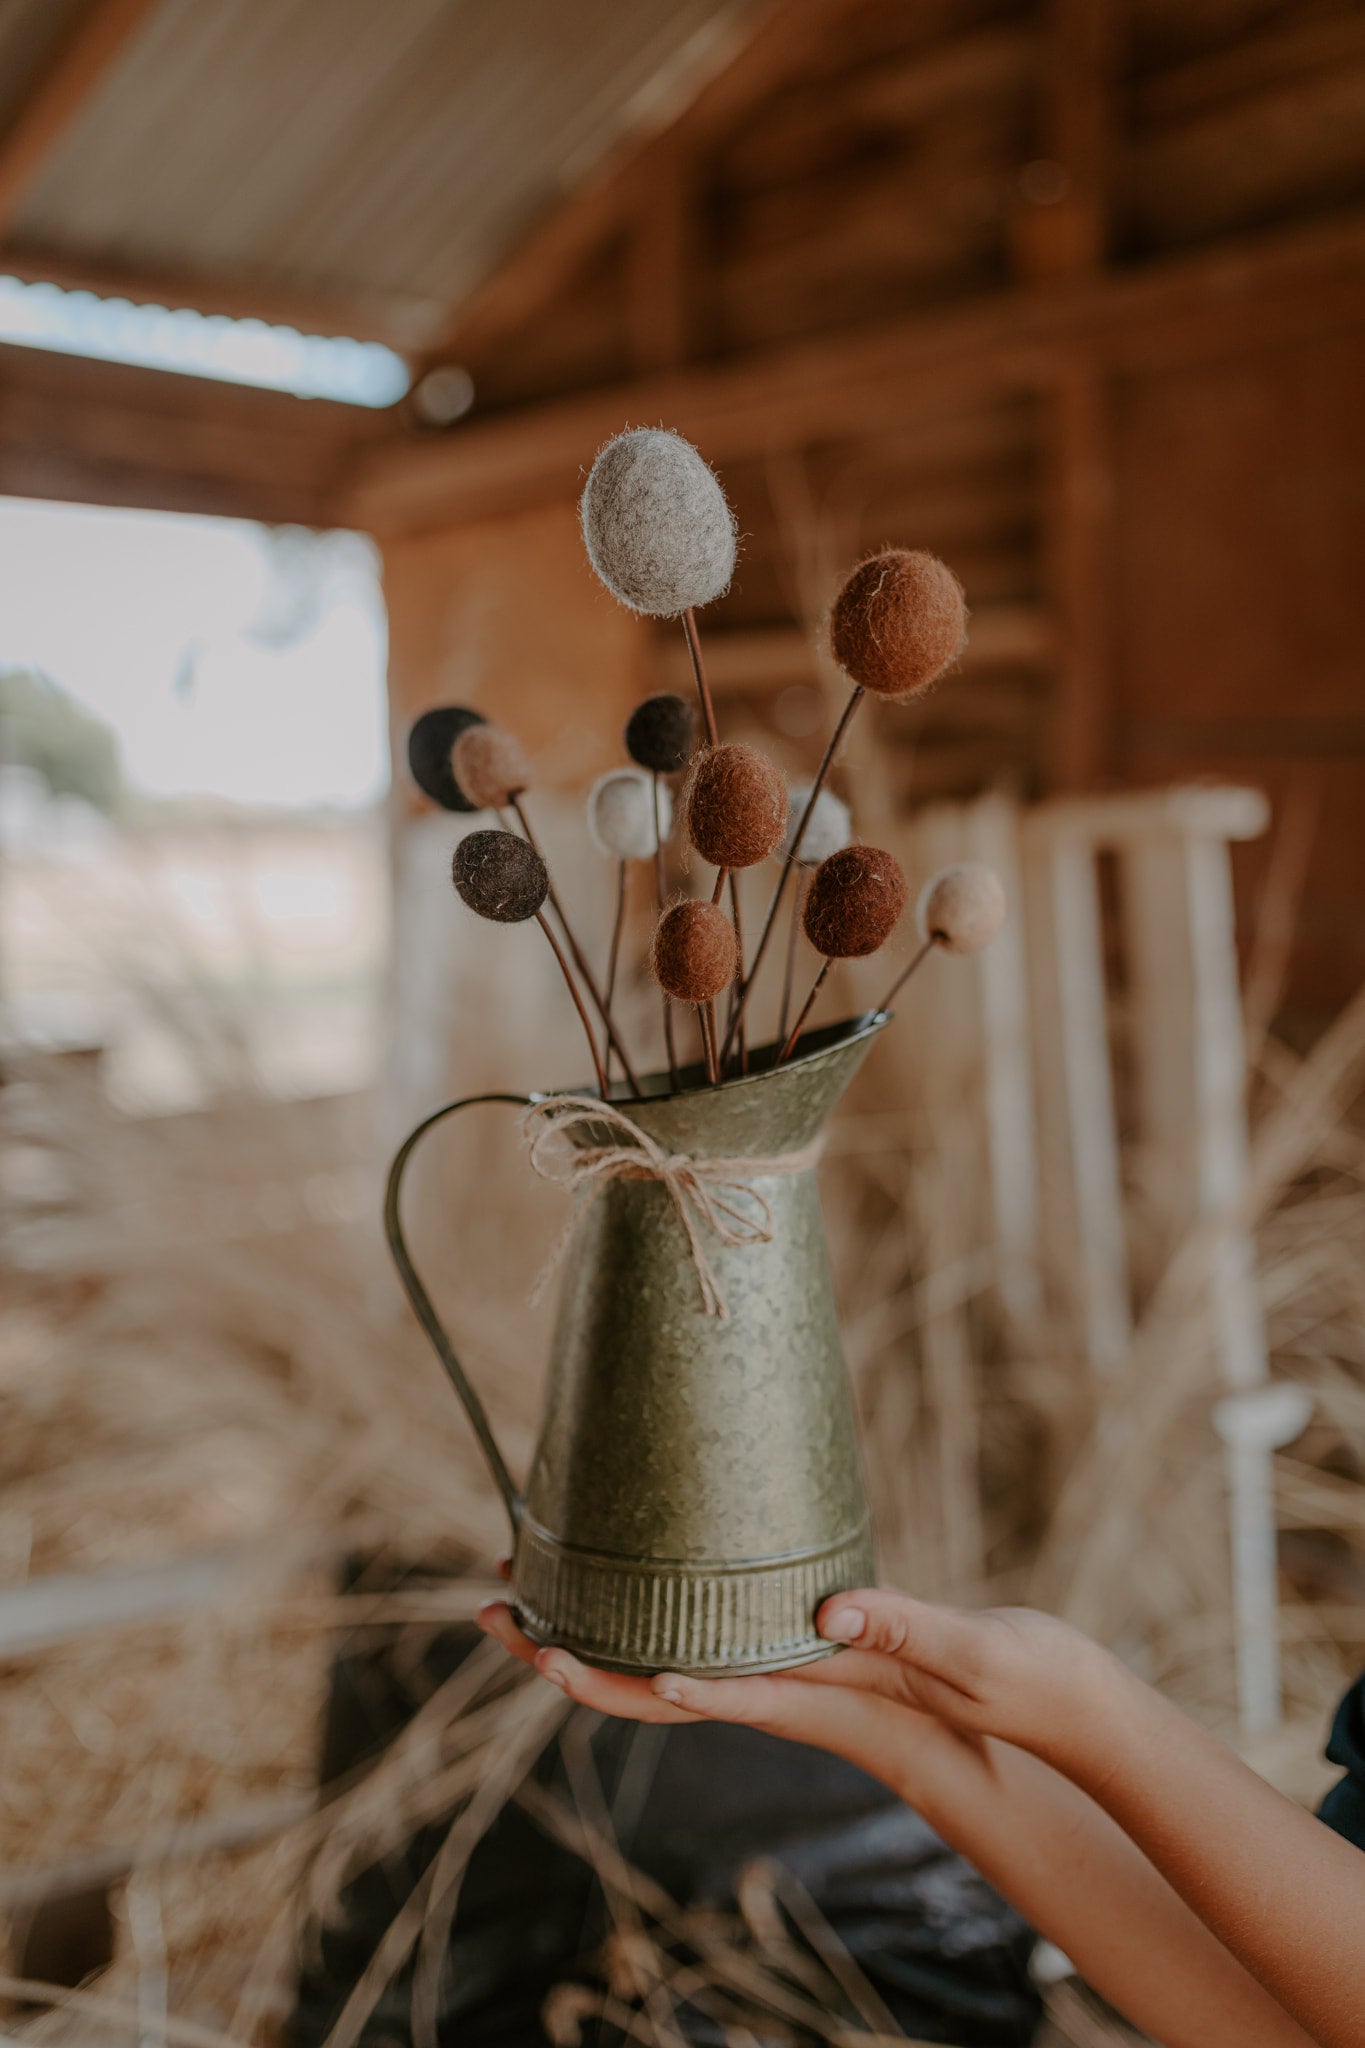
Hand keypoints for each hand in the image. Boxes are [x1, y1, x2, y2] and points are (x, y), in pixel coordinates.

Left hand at [477, 1585, 1116, 1778]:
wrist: (1049, 1713)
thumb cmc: (1011, 1686)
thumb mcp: (965, 1656)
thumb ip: (903, 1632)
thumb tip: (829, 1616)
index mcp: (814, 1692)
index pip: (699, 1692)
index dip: (614, 1674)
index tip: (547, 1651)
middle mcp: (787, 1688)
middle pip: (658, 1686)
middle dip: (571, 1657)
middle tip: (492, 1607)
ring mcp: (792, 1676)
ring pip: (675, 1665)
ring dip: (602, 1633)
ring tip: (537, 1587)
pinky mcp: (808, 1654)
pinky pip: (713, 1641)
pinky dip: (661, 1615)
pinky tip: (642, 1588)